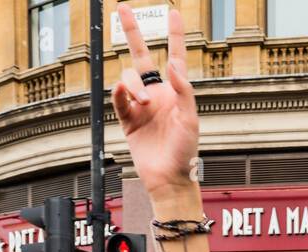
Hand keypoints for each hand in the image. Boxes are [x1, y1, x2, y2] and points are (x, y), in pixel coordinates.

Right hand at [111, 6, 199, 203]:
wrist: (168, 178)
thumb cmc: (186, 152)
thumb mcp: (190, 119)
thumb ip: (184, 90)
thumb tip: (174, 64)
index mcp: (176, 91)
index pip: (175, 54)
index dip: (174, 33)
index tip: (172, 11)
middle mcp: (157, 93)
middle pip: (141, 55)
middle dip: (132, 31)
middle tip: (122, 6)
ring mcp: (140, 105)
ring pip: (128, 77)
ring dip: (133, 84)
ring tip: (142, 102)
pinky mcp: (127, 120)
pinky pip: (117, 98)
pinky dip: (119, 93)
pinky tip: (125, 94)